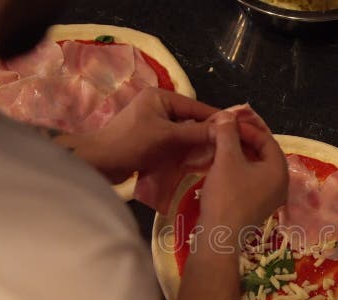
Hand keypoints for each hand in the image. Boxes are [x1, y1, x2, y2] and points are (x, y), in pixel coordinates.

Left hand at [60, 88, 218, 182]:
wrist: (98, 164)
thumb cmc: (130, 144)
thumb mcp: (167, 136)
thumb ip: (196, 132)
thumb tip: (226, 128)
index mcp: (160, 97)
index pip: (196, 107)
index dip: (217, 119)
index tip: (239, 130)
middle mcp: (158, 107)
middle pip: (191, 120)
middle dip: (208, 134)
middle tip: (230, 148)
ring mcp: (154, 125)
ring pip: (184, 134)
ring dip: (197, 146)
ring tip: (218, 157)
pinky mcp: (150, 142)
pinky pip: (174, 145)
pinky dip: (185, 153)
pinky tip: (199, 164)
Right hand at [199, 112, 287, 233]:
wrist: (219, 236)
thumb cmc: (226, 195)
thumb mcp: (226, 159)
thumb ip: (228, 133)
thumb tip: (227, 115)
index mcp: (280, 170)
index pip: (267, 139)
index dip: (247, 128)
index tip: (226, 123)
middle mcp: (280, 183)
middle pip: (263, 152)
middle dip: (243, 140)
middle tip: (222, 132)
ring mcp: (270, 197)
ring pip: (255, 166)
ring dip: (238, 154)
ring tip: (219, 145)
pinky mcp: (257, 206)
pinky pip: (251, 180)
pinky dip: (238, 169)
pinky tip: (221, 165)